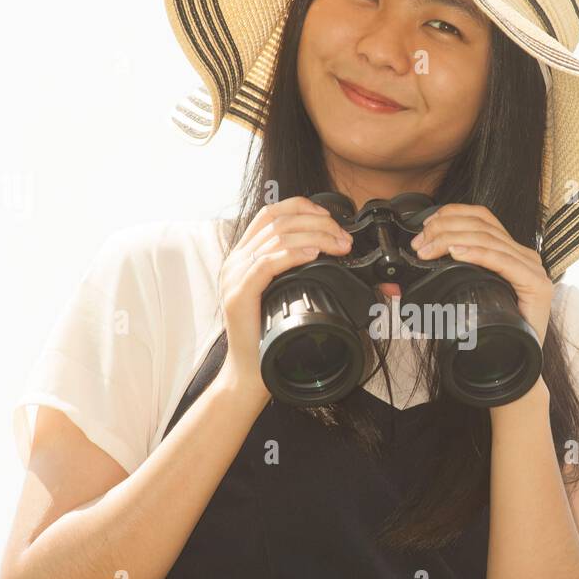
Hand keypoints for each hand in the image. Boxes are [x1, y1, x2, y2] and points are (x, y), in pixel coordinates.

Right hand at [217, 195, 352, 406]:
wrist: (249, 371)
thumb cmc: (268, 336)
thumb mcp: (281, 295)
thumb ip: (293, 271)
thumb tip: (326, 251)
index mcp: (243, 256)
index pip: (269, 214)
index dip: (301, 207)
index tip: (329, 216)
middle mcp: (235, 261)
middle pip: (277, 222)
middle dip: (317, 224)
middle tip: (344, 238)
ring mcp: (234, 276)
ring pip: (276, 238)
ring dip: (315, 237)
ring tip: (339, 246)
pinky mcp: (239, 293)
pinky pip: (267, 263)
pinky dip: (294, 254)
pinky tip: (314, 254)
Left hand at [409, 203, 552, 346]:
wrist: (515, 361)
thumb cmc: (493, 330)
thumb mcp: (467, 296)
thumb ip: (446, 280)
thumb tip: (404, 278)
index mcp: (511, 252)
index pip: (483, 218)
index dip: (453, 214)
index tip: (426, 226)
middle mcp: (524, 255)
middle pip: (483, 226)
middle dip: (445, 229)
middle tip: (420, 244)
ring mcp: (532, 268)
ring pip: (489, 240)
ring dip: (453, 240)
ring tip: (430, 250)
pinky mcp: (536, 284)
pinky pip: (503, 262)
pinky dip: (478, 254)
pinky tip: (458, 253)